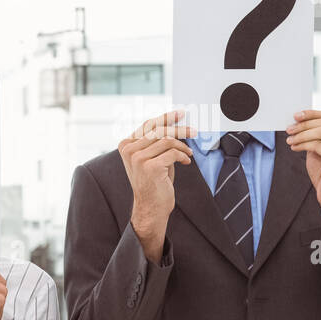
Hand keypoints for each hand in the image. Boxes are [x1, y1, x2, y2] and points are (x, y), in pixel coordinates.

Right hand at [118, 110, 194, 262]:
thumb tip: (174, 123)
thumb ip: (156, 141)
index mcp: (126, 145)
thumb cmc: (154, 182)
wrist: (151, 206)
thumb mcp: (152, 157)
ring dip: (182, 146)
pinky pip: (173, 153)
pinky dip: (183, 156)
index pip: (148, 125)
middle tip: (194, 131)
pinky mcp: (149, 166)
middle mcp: (129, 150)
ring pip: (167, 140)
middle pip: (159, 130)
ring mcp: (137, 158)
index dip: (166, 117)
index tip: (181, 113)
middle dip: (180, 129)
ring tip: (187, 154)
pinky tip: (185, 162)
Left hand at [287, 109, 320, 258]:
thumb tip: (299, 121)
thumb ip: (316, 135)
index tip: (296, 116)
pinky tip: (294, 147)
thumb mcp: (320, 149)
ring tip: (289, 140)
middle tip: (289, 129)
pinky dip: (302, 144)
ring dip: (301, 134)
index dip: (312, 114)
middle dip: (304, 124)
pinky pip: (317, 145)